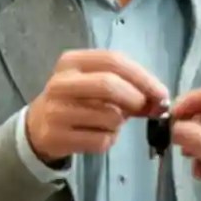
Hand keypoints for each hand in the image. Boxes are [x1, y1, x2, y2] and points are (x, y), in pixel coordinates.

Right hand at [25, 49, 168, 163]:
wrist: (38, 126)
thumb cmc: (76, 99)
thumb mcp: (95, 82)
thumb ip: (127, 85)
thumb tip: (160, 100)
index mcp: (72, 61)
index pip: (114, 61)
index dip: (143, 77)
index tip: (162, 93)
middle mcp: (61, 83)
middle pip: (109, 85)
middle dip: (136, 99)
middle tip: (146, 109)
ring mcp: (56, 111)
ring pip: (109, 116)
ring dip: (120, 123)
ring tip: (110, 122)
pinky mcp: (58, 137)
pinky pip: (101, 140)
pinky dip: (109, 140)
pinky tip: (98, 135)